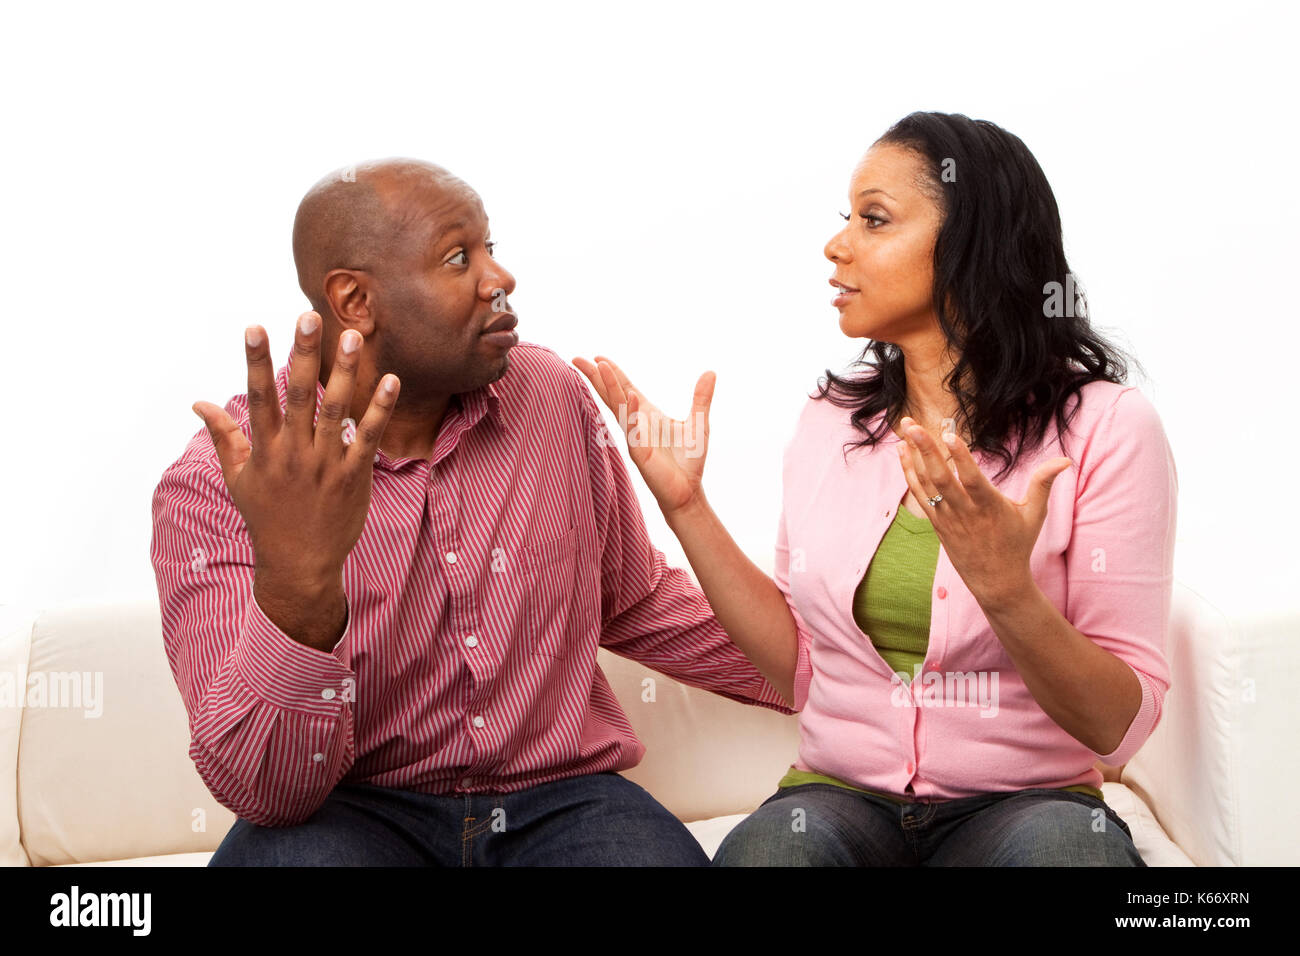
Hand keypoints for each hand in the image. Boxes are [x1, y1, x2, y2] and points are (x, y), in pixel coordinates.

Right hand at [191, 311, 400, 586]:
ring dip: (345, 373)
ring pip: (337, 411)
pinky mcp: (355, 477)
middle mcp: (294, 453)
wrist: (300, 565)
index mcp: (264, 450)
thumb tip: (198, 402)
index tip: (255, 327)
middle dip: (303, 355)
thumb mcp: (238, 478)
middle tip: (309, 317)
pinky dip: (380, 409)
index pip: (259, 398)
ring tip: (353, 336)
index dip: (256, 363)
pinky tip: (390, 380)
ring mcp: (326, 464)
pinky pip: (369, 437)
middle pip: (300, 396)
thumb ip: (222, 436)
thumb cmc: (267, 517)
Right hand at [571, 355, 711, 516]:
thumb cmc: (688, 461)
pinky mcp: (642, 454)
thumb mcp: (698, 422)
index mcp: (646, 414)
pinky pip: (635, 431)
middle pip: (612, 395)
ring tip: (600, 367)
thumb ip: (701, 397)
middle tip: (577, 358)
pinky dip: (633, 413)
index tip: (597, 358)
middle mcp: (636, 424)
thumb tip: (711, 372)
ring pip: (619, 408)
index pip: (624, 389)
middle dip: (596, 377)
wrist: (688, 492)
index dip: (612, 373)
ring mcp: (636, 438)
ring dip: (610, 387)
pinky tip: (632, 396)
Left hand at [893, 416, 1071, 603]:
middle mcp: (964, 511)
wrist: (995, 581)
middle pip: (940, 477)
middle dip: (925, 449)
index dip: (959, 458)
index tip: (948, 435)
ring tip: (905, 429)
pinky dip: (909, 471)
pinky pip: (919, 493)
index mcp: (988, 506)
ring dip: (913, 455)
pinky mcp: (936, 521)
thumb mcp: (1035, 514)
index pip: (971, 479)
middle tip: (911, 425)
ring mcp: (946, 517)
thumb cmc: (1017, 544)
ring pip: (925, 483)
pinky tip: (902, 451)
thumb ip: (1043, 483)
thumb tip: (1065, 460)